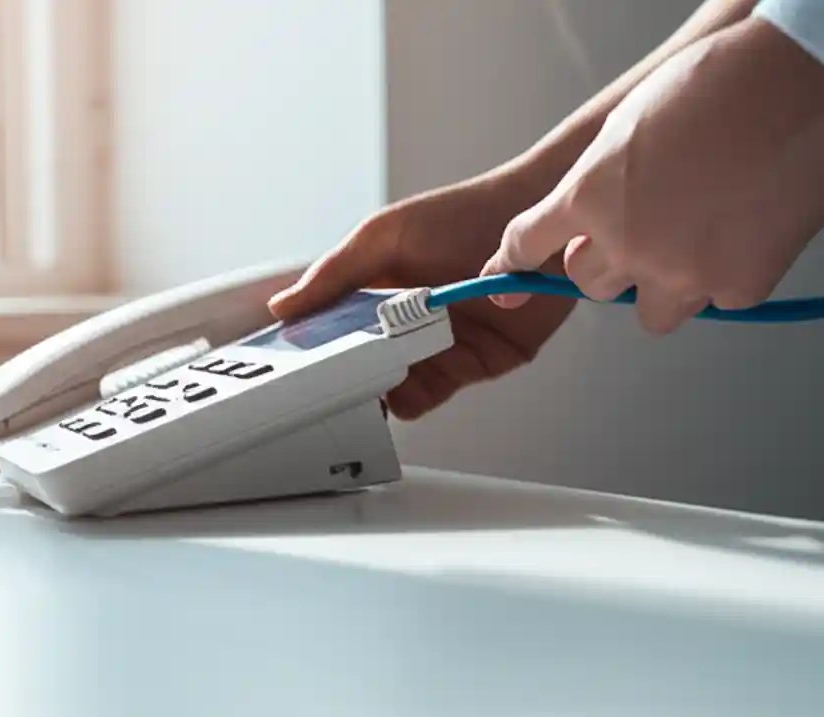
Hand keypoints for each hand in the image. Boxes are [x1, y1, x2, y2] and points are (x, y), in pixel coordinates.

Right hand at [268, 173, 574, 419]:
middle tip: (331, 381)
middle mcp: (403, 326)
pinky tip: (406, 378)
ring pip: (391, 390)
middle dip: (344, 379)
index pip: (331, 335)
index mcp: (374, 296)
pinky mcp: (477, 365)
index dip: (312, 353)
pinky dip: (414, 393)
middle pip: (359, 371)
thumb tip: (284, 306)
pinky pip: (433, 394)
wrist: (539, 221)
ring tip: (371, 375)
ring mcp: (438, 348)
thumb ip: (334, 273)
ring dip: (378, 388)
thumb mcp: (383, 235)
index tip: (294, 366)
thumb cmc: (463, 213)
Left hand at [482, 17, 823, 333]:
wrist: (800, 83)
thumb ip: (596, 184)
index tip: (506, 280)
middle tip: (644, 227)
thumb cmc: (717, 86)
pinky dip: (724, 276)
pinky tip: (743, 230)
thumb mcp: (625, 127)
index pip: (526, 246)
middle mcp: (626, 243)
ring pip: (649, 311)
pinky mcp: (737, 286)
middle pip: (589, 284)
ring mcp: (682, 271)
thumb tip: (586, 221)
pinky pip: (713, 301)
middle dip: (608, 262)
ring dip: (662, 283)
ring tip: (697, 233)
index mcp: (588, 197)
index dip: (513, 264)